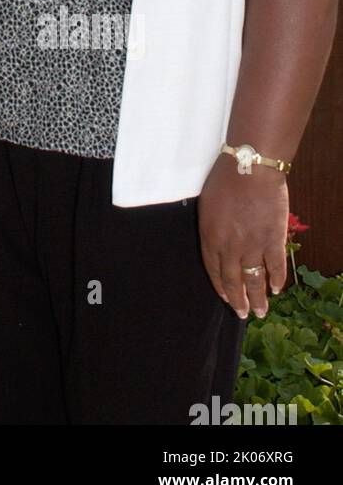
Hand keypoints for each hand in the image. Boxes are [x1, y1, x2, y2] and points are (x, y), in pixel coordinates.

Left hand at [197, 154, 288, 319]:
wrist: (250, 170)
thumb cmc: (224, 180)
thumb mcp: (206, 205)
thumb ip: (211, 227)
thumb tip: (217, 240)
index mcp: (211, 238)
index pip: (213, 270)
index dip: (220, 286)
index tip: (225, 297)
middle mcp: (230, 248)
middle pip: (233, 281)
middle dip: (238, 301)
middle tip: (242, 314)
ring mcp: (253, 246)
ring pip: (255, 280)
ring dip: (258, 298)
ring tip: (260, 312)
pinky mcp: (273, 241)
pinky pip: (275, 267)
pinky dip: (277, 280)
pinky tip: (277, 289)